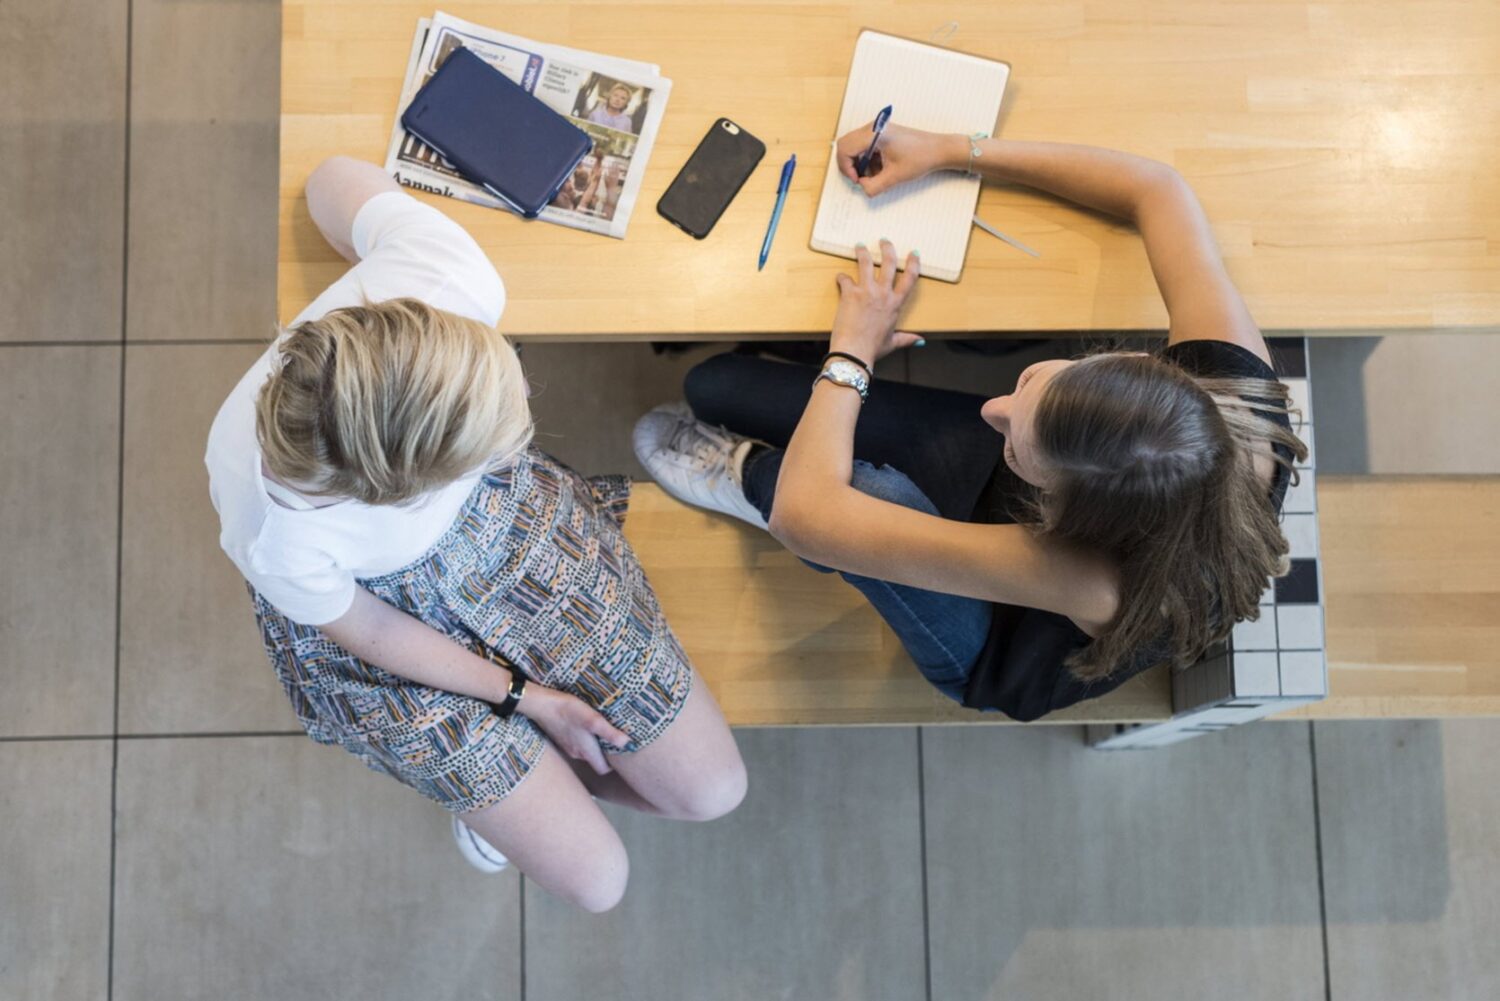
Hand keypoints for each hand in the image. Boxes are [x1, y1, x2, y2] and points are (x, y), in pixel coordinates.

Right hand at [517, 685, 629, 774]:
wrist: (541, 704)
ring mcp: (567, 746)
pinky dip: (583, 737)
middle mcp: (576, 753)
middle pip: (595, 760)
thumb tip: (627, 744)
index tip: (621, 753)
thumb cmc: (568, 711)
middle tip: (615, 738)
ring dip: (594, 743)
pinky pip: (576, 742)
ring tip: (602, 729)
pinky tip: (585, 724)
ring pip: (585, 751)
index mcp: (586, 752)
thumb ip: (610, 734)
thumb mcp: (592, 720)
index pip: (603, 769)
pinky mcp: (561, 737)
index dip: (613, 765)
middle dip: (606, 753)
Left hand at [830, 239, 920, 364]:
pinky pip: (845, 278)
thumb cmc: (873, 348)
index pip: (910, 278)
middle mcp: (883, 294)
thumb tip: (920, 341)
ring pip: (866, 263)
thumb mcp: (892, 342)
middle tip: (884, 241)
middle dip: (887, 248)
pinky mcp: (850, 293)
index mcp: (895, 304)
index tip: (914, 253)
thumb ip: (906, 338)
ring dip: (862, 252)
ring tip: (859, 246)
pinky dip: (842, 277)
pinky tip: (840, 278)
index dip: (913, 263)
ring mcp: (867, 291)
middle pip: (889, 263)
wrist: (854, 352)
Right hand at [835, 122, 965, 196]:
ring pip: (854, 147)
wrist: (938, 149)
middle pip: (846, 146)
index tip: (858, 181)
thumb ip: (873, 186)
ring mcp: (876, 129)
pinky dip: (868, 161)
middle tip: (861, 180)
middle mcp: (872, 128)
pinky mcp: (881, 134)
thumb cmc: (920, 158)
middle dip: (850, 165)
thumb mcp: (895, 177)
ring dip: (860, 164)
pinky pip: (864, 147)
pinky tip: (881, 169)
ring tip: (876, 175)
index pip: (845, 149)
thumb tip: (862, 188)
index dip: (846, 168)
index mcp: (874, 134)